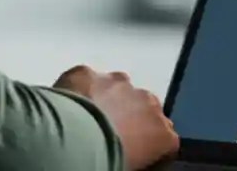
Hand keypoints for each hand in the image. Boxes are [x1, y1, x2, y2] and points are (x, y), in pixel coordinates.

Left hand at [54, 65, 179, 170]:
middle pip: (145, 108)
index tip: (136, 156)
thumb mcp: (131, 169)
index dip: (149, 148)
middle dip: (131, 118)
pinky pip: (88, 80)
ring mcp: (118, 84)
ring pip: (119, 87)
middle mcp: (146, 102)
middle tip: (110, 136)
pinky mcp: (88, 74)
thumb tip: (130, 160)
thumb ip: (138, 159)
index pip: (166, 140)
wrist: (71, 144)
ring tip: (89, 119)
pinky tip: (70, 104)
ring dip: (109, 99)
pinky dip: (83, 89)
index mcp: (162, 133)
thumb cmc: (106, 162)